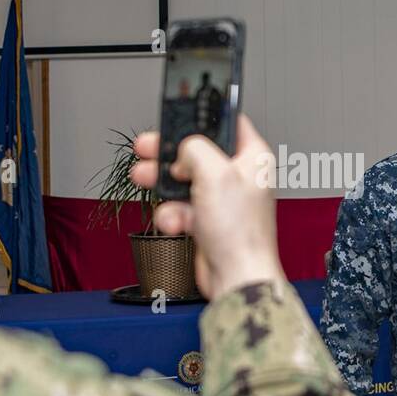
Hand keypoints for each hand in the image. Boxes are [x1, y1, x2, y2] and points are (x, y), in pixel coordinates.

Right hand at [130, 114, 285, 299]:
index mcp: (252, 158)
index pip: (228, 123)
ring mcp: (222, 199)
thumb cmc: (240, 233)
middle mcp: (239, 176)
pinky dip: (173, 214)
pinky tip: (174, 222)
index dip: (201, 119)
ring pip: (184, 179)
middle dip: (168, 152)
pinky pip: (182, 207)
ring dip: (163, 183)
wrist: (236, 278)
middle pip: (197, 151)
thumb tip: (182, 150)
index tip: (177, 117)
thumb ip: (195, 149)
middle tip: (145, 148)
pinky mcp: (208, 220)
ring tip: (143, 178)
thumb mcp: (215, 174)